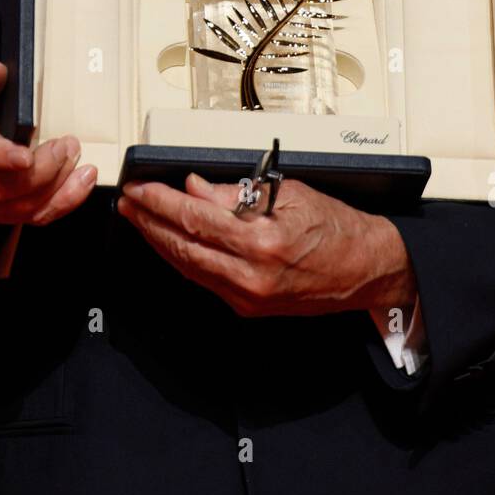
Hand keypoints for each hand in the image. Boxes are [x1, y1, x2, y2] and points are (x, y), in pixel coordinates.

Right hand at [0, 60, 97, 226]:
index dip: (0, 155)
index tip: (26, 157)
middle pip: (1, 187)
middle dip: (43, 170)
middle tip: (68, 144)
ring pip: (21, 206)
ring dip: (57, 184)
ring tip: (76, 157)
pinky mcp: (2, 213)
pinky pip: (36, 217)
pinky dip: (65, 201)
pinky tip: (82, 180)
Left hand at [116, 173, 414, 317]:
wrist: (368, 270)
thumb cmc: (338, 228)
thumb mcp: (291, 194)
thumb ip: (237, 193)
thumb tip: (195, 187)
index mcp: (262, 243)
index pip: (195, 218)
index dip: (160, 202)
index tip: (139, 188)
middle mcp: (251, 276)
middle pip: (183, 247)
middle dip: (149, 222)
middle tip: (127, 202)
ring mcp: (248, 297)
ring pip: (188, 267)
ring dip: (158, 242)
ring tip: (138, 219)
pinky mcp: (249, 307)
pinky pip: (204, 280)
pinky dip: (182, 259)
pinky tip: (169, 242)